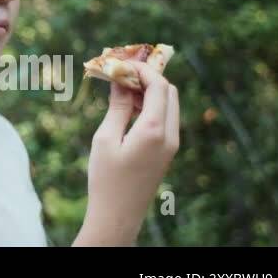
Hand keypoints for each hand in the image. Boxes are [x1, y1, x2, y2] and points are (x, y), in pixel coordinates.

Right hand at [77, 61, 179, 245]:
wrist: (118, 215)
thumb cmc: (106, 179)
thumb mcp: (106, 139)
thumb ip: (117, 107)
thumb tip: (120, 80)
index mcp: (154, 130)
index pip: (158, 85)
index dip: (142, 69)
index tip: (122, 62)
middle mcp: (170, 135)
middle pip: (168, 91)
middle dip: (148, 77)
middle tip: (122, 72)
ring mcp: (171, 144)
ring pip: (169, 104)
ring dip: (150, 91)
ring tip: (121, 87)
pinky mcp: (167, 152)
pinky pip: (166, 119)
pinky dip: (151, 107)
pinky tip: (128, 107)